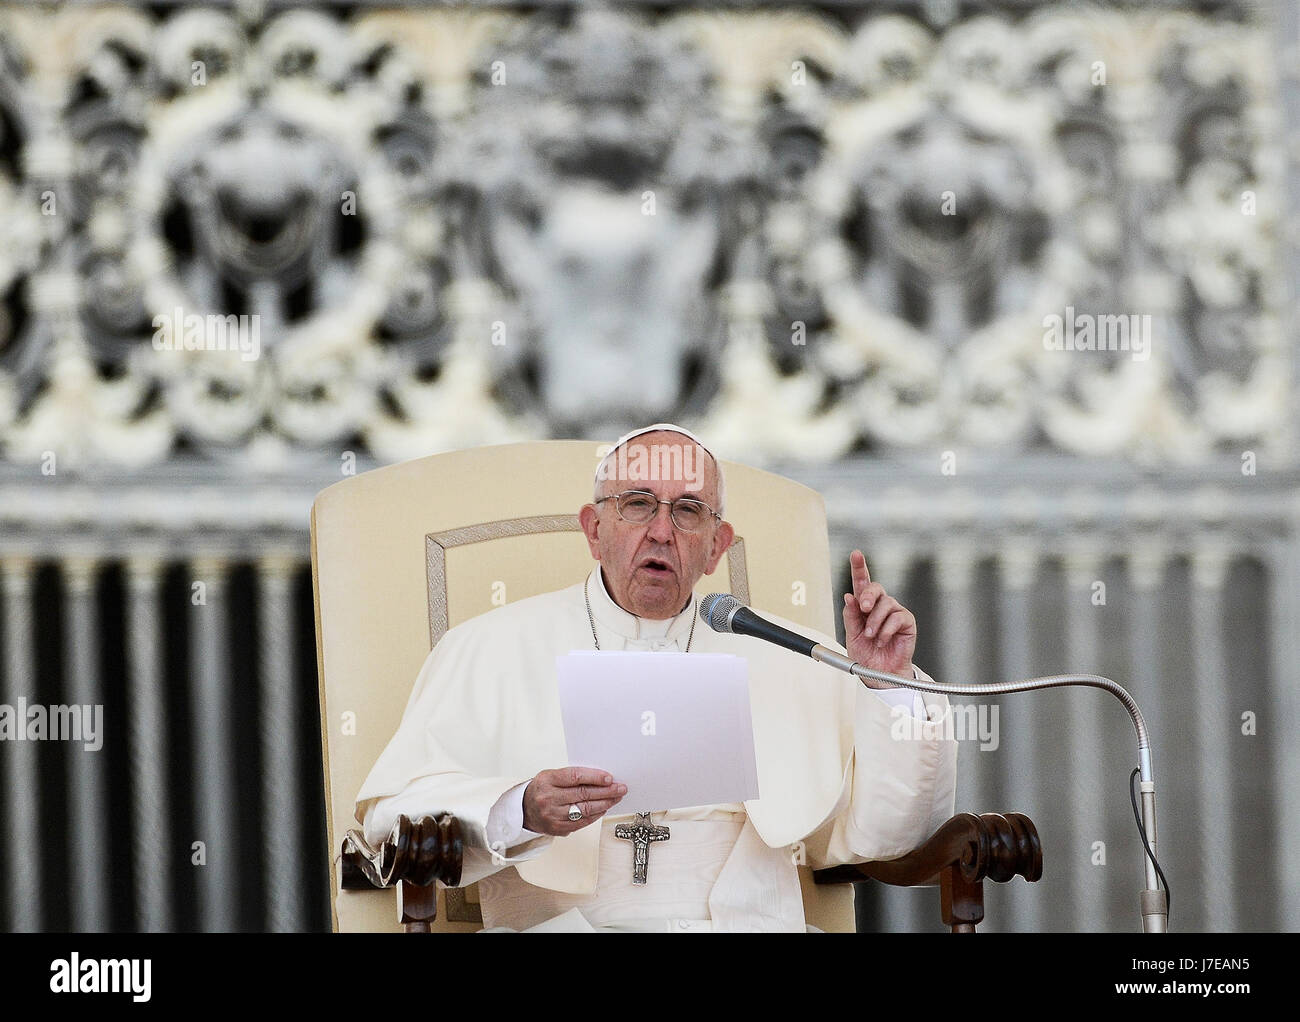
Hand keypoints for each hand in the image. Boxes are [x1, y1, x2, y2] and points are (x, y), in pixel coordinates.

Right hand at [522, 767, 626, 835]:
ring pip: (585, 809)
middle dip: (606, 791)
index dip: (594, 777)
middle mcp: (549, 798)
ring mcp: (553, 815)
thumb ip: (572, 776)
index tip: (610, 777)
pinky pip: (582, 822)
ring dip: (605, 803)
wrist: (524, 810)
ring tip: (616, 798)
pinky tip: (604, 808)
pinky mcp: (558, 829)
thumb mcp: (550, 776)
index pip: (575, 777)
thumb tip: (600, 778)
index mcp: (547, 780)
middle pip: (583, 794)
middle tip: (620, 788)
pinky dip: (596, 815)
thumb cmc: (541, 789)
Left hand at [842, 549, 915, 687]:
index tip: (856, 554)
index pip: (861, 583)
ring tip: (872, 637)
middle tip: (863, 608)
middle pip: (875, 587)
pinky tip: (883, 640)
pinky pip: (897, 617)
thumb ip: (850, 616)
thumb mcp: (852, 635)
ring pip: (885, 604)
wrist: (879, 674)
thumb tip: (849, 597)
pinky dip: (887, 629)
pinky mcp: (906, 622)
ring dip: (875, 621)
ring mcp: (894, 612)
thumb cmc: (866, 654)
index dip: (859, 568)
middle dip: (868, 595)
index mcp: (864, 606)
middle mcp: (880, 605)